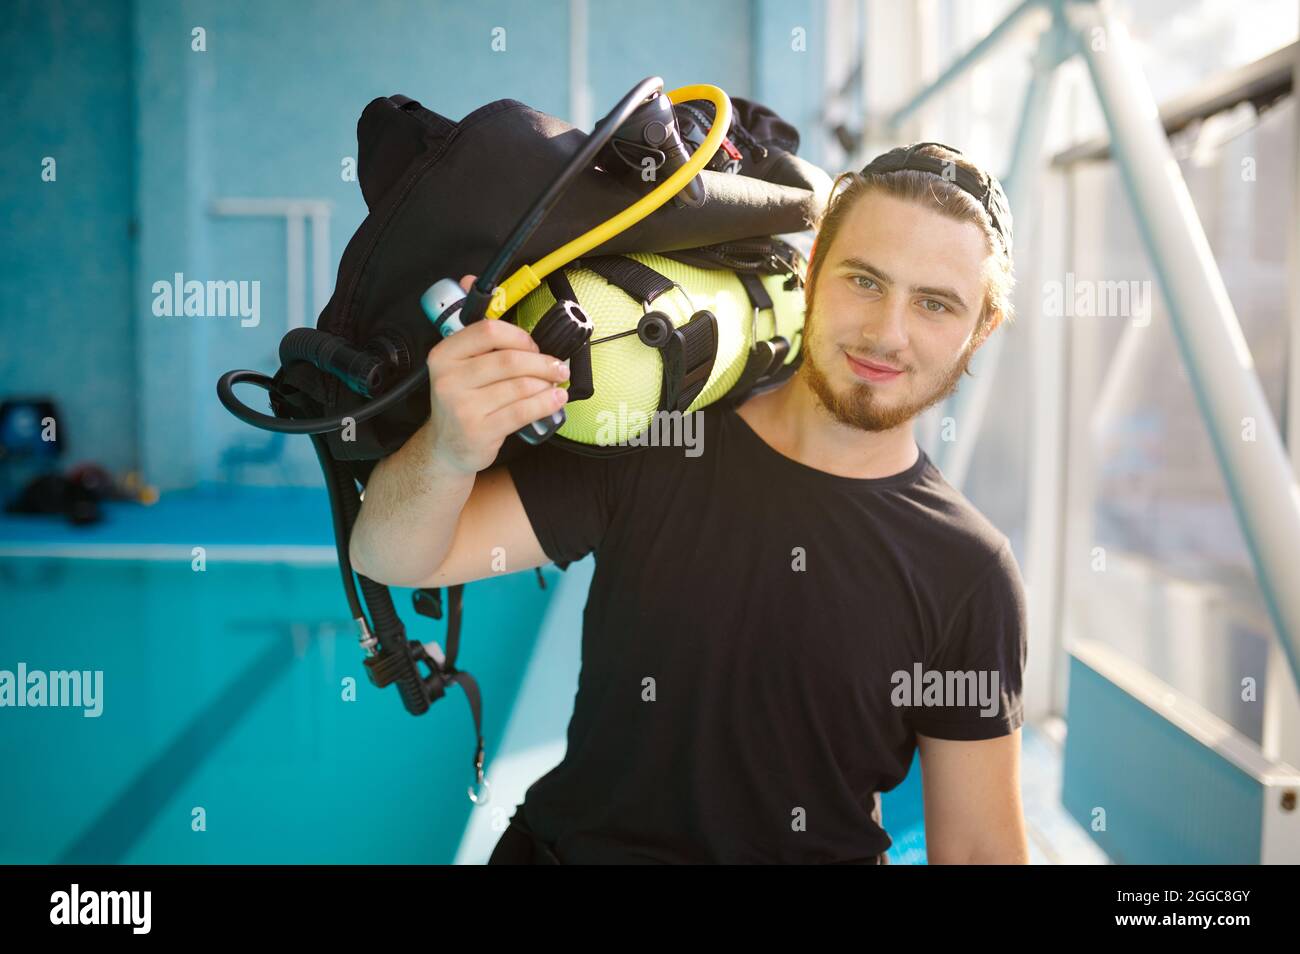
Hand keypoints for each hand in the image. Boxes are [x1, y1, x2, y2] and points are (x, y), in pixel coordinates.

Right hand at [424, 275, 569, 474]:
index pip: (488, 331)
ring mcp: (463, 407)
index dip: (519, 335)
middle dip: (542, 362)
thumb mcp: (458, 363)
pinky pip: (523, 411)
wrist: (446, 447)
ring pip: (520, 386)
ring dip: (546, 383)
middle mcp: (449, 379)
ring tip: (556, 383)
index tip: (534, 345)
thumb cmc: (461, 399)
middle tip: (558, 366)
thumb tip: (469, 279)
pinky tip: (556, 399)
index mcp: (444, 354)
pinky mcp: (480, 430)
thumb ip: (472, 327)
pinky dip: (546, 403)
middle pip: (510, 360)